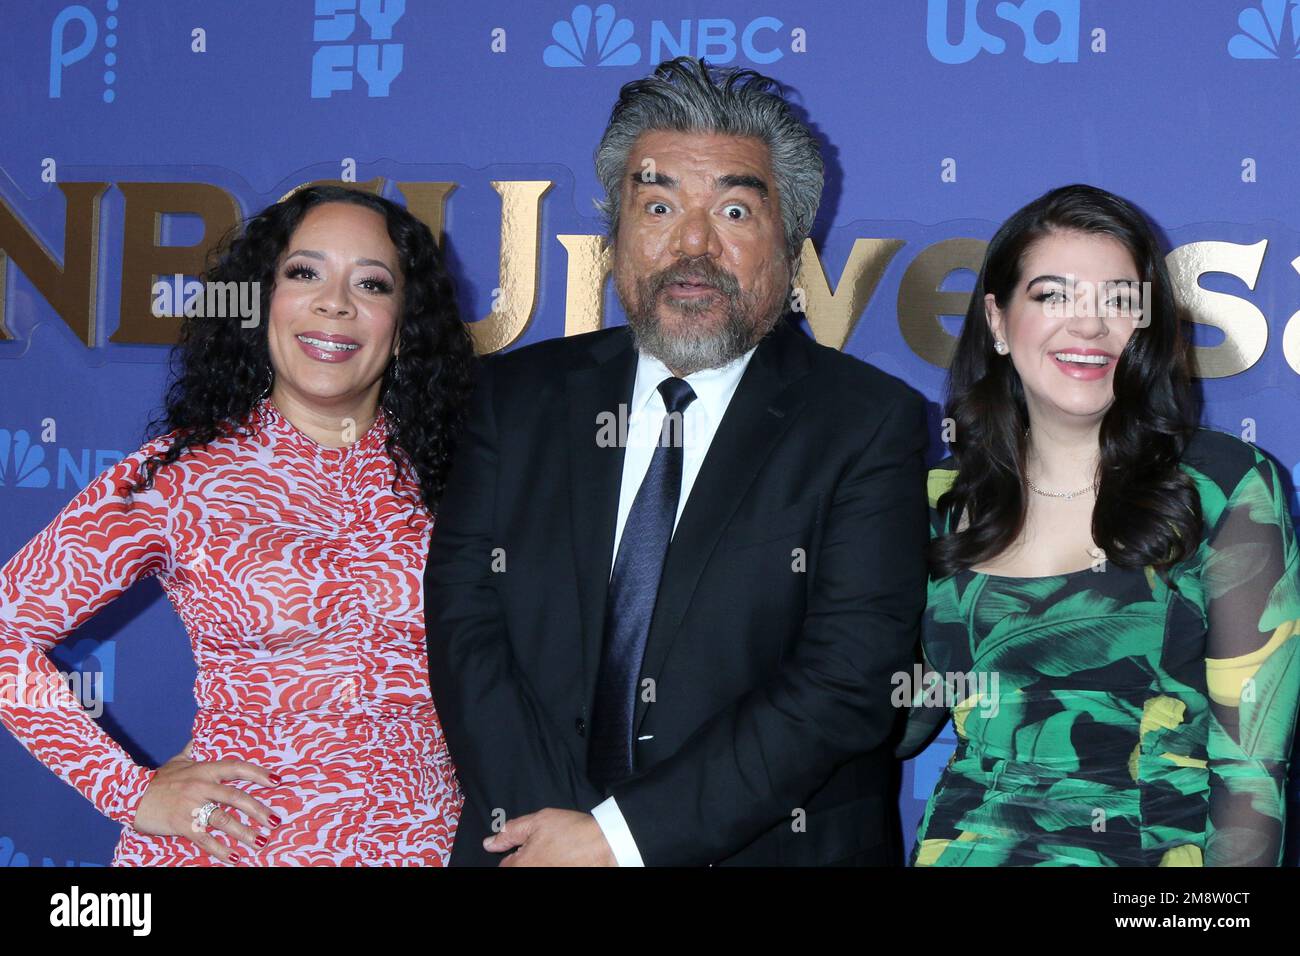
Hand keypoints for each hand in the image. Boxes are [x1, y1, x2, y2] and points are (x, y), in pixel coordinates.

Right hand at [131, 742, 282, 864]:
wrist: (129, 796)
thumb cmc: (157, 780)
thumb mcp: (176, 761)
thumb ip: (191, 751)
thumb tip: (198, 739)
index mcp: (204, 769)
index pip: (237, 768)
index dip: (258, 774)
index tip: (277, 781)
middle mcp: (201, 786)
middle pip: (236, 797)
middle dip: (258, 809)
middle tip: (275, 821)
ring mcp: (191, 805)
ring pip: (223, 820)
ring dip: (244, 832)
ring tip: (261, 842)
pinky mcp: (181, 824)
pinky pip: (204, 838)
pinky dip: (220, 849)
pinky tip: (234, 857)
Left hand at [484, 808, 616, 866]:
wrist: (605, 845)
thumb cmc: (572, 831)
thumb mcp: (537, 822)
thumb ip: (509, 832)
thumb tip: (489, 843)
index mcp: (521, 866)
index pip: (504, 867)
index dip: (515, 854)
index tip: (527, 847)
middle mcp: (531, 875)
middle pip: (518, 870)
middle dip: (527, 861)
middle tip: (544, 851)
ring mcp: (546, 879)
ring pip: (534, 871)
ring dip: (540, 864)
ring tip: (555, 856)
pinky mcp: (562, 880)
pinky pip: (548, 872)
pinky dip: (554, 866)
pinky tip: (563, 861)